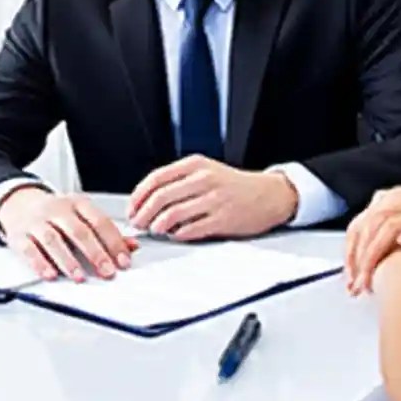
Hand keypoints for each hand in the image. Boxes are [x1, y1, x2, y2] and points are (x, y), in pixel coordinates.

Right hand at [0, 187, 138, 282]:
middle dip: (95, 253)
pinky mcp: (19, 235)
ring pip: (53, 239)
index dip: (113, 242)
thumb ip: (106, 232)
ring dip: (68, 260)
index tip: (123, 261)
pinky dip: (40, 263)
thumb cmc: (55, 213)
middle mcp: (57, 209)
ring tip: (79, 277)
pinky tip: (50, 274)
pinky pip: (29, 249)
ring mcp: (37, 221)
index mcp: (77, 203)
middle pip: (78, 231)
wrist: (19, 203)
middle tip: (107, 271)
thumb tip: (133, 246)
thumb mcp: (81, 215)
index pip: (99, 221)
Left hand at [127, 156, 298, 240]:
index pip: (156, 178)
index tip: (132, 208)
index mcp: (195, 165)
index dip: (138, 196)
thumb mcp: (205, 171)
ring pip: (173, 214)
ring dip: (157, 225)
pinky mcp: (223, 219)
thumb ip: (179, 181)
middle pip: (160, 197)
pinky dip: (178, 234)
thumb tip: (147, 201)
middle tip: (137, 223)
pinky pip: (191, 229)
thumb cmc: (233, 185)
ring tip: (154, 230)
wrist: (269, 194)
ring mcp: (214, 199)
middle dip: (143, 214)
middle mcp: (204, 179)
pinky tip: (175, 235)